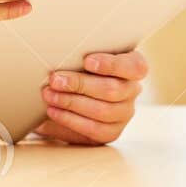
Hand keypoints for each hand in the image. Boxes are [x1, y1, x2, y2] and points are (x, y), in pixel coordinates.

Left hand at [33, 50, 148, 145]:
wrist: (71, 96)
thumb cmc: (79, 68)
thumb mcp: (82, 57)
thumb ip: (79, 56)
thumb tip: (58, 54)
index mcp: (132, 66)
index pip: (135, 67)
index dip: (112, 65)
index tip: (87, 61)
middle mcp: (132, 90)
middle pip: (112, 90)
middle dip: (80, 84)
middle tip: (55, 80)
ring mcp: (124, 113)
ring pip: (103, 111)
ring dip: (71, 102)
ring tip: (49, 95)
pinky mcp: (112, 132)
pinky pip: (93, 129)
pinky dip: (70, 119)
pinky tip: (53, 111)